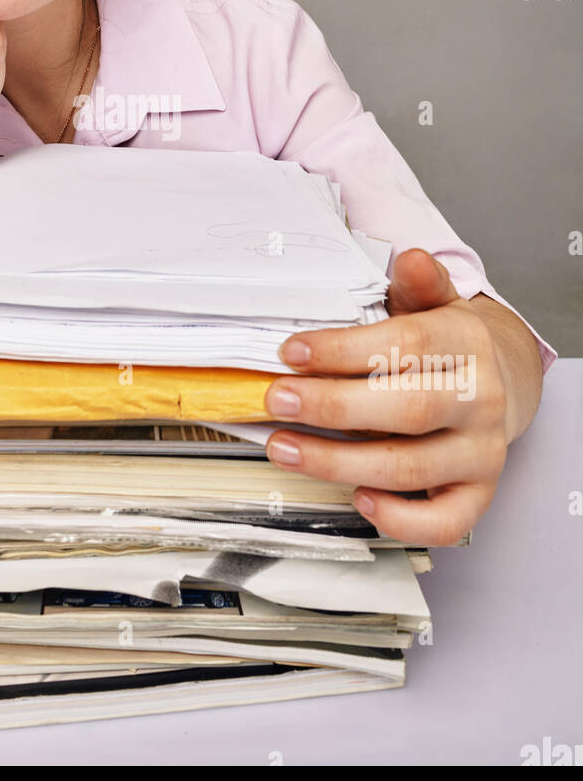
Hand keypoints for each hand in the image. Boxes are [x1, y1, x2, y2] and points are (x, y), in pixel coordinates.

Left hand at [263, 248, 509, 545]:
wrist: (502, 384)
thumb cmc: (448, 346)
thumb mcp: (434, 304)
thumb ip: (419, 284)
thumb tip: (410, 258)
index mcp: (466, 346)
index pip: (406, 346)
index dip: (344, 350)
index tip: (291, 352)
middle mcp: (480, 401)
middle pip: (407, 408)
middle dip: (333, 407)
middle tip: (278, 400)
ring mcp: (480, 452)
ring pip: (410, 467)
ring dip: (338, 461)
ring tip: (284, 447)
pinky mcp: (477, 494)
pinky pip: (444, 522)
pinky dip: (399, 518)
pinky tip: (356, 497)